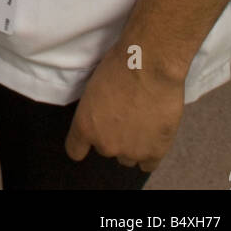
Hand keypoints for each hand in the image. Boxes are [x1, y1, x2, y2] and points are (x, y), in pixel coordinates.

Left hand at [65, 39, 184, 171]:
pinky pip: (148, 164)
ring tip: (141, 122)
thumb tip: (101, 114)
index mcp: (85, 126)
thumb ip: (93, 110)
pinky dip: (150, 152)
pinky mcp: (154, 152)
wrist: (149, 66)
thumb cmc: (119, 66)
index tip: (91, 135)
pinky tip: (153, 137)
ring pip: (127, 157)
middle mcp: (105, 144)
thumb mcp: (93, 86)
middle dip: (112, 136)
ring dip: (131, 144)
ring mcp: (131, 151)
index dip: (83, 143)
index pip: (75, 150)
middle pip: (105, 148)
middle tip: (123, 116)